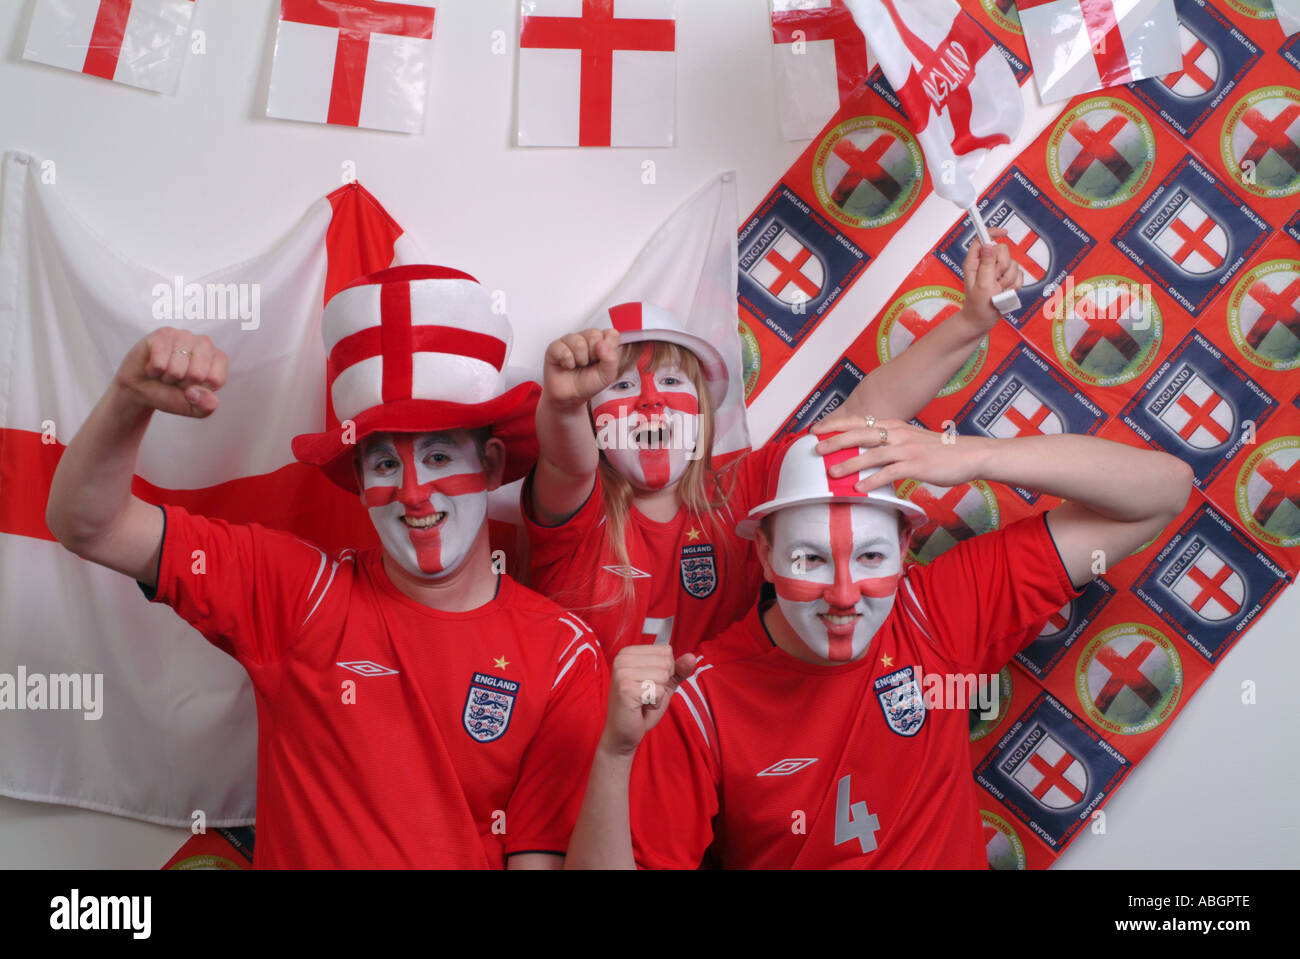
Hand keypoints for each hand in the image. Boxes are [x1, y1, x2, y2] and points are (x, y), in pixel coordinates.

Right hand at [114, 327, 226, 417]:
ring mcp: (184, 336)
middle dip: (181, 384)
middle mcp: (205, 344)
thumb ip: (205, 406)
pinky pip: (160, 363)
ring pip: (177, 369)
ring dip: (167, 377)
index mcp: (218, 360)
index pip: (215, 379)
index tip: (191, 387)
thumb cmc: (170, 393)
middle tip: (176, 379)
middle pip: (197, 374)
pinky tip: (154, 366)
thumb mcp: (191, 408)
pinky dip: (154, 371)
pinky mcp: (164, 334)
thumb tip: (210, 399)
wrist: (139, 388)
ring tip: (165, 372)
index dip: (198, 390)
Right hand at [543, 329, 621, 408]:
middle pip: (594, 335)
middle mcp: (585, 338)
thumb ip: (611, 359)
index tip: (602, 360)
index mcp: (601, 342)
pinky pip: (563, 350)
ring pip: (579, 343)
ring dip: (580, 360)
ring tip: (577, 366)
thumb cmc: (588, 383)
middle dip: (593, 355)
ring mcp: (569, 340)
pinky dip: (567, 362)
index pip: (611, 334)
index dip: (609, 348)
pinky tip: (566, 366)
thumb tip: (602, 344)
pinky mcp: (555, 346)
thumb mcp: (607, 376)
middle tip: (588, 364)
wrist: (570, 397)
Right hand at [601, 646, 696, 756]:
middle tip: (645, 694)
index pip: (666, 650)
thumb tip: (692, 657)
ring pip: (663, 676)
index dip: (666, 671)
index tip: (648, 683)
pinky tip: (641, 707)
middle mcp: (622, 658)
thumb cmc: (641, 708)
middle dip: (662, 683)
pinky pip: (659, 691)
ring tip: (643, 701)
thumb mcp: (664, 684)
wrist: (623, 733)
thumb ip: (678, 670)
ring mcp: (622, 673)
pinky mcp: (626, 689)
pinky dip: (655, 703)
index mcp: (628, 652)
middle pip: (666, 662)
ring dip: (658, 694)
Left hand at [813, 420, 991, 492]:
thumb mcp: (910, 440)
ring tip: (833, 472)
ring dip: (851, 463)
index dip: (836, 424)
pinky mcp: (917, 465)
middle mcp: (898, 434)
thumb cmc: (938, 451)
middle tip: (816, 448)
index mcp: (894, 426)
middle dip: (836, 440)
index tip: (816, 429)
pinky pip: (890, 473)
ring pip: (873, 454)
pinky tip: (860, 488)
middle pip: (861, 434)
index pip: (860, 422)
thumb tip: (866, 453)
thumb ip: (889, 444)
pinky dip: (873, 480)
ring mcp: (908, 449)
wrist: (970, 455)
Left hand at [959, 226, 1022, 332]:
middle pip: (1003, 250)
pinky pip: (1019, 275)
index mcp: (974, 263)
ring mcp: (998, 271)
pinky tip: (1005, 292)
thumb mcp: (982, 285)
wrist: (984, 320)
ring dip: (1008, 280)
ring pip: (1013, 264)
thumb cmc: (978, 305)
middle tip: (996, 281)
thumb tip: (988, 245)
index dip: (992, 232)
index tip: (1004, 232)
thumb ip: (986, 264)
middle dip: (1003, 266)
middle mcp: (986, 264)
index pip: (982, 240)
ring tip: (998, 290)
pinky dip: (1014, 285)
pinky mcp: (1008, 278)